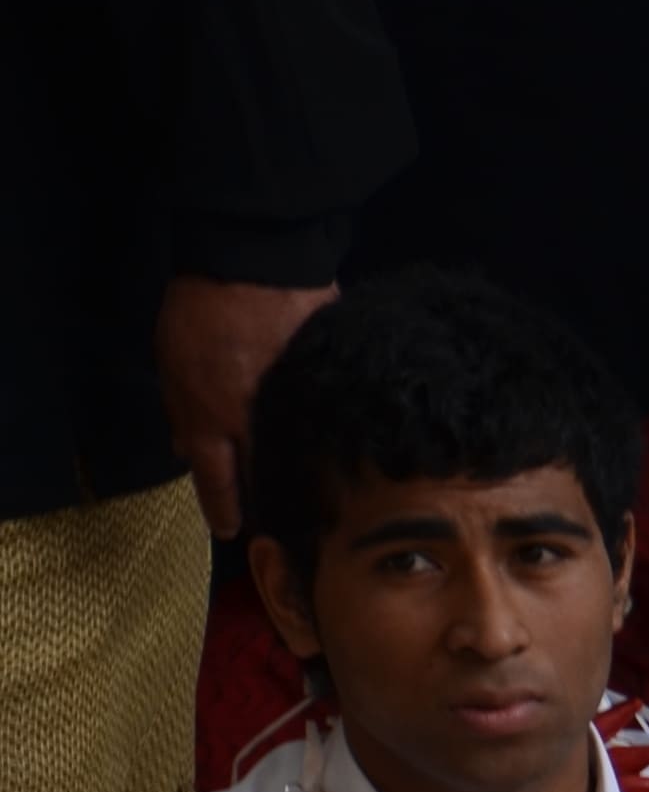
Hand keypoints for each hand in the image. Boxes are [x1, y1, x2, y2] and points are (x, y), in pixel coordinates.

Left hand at [157, 276, 337, 536]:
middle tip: (276, 522)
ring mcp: (304, 404)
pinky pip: (326, 417)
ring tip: (306, 489)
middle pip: (270, 474)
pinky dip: (323, 431)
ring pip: (302, 449)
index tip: (232, 532)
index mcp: (219, 417)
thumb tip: (188, 452)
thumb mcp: (172, 361)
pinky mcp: (333, 382)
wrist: (256, 259)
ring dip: (300, 469)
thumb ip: (182, 411)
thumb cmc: (202, 310)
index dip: (225, 509)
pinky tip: (330, 441)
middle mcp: (264, 421)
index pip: (221, 480)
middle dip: (269, 500)